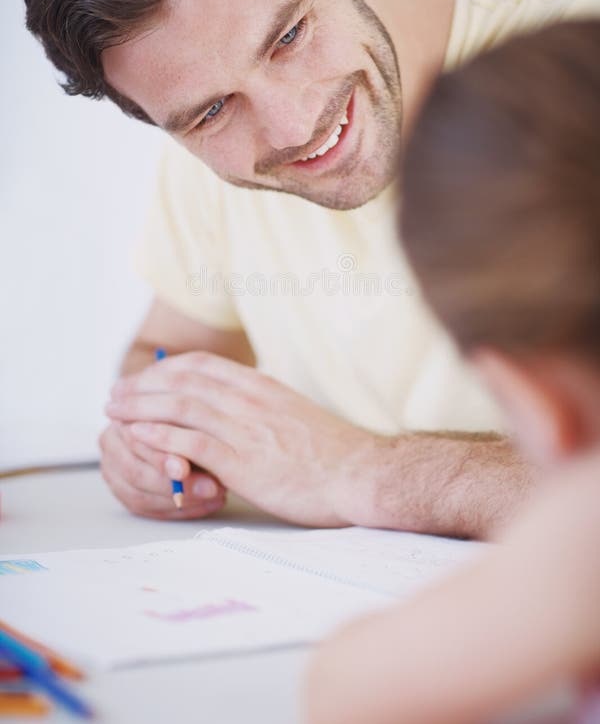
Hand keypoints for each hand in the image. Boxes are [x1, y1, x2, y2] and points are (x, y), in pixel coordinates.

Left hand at [104, 351, 382, 526]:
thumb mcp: (293, 414)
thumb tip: (233, 412)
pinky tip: (138, 436)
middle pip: (184, 382)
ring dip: (141, 407)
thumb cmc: (332, 452)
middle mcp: (249, 400)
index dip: (167, 368)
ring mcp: (245, 429)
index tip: (145, 376)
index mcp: (261, 386)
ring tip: (116, 413)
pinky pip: (191, 442)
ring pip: (180, 407)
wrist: (360, 474)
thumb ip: (261, 408)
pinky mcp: (243, 461)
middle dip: (143, 385)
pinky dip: (159, 437)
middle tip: (117, 393)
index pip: (203, 365)